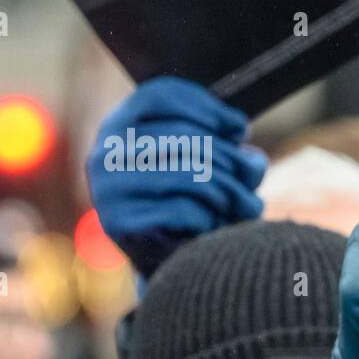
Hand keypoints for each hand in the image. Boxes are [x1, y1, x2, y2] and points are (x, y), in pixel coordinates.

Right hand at [86, 77, 265, 280]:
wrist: (169, 262)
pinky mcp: (119, 223)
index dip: (206, 107)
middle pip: (184, 136)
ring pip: (188, 173)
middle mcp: (105, 152)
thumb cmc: (195, 203)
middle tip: (253, 178)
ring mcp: (107, 188)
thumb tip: (251, 161)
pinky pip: (182, 210)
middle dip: (231, 159)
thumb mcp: (218, 170)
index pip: (159, 96)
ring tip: (247, 206)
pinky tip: (212, 225)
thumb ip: (236, 157)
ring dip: (229, 192)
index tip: (240, 128)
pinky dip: (210, 218)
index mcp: (120, 126)